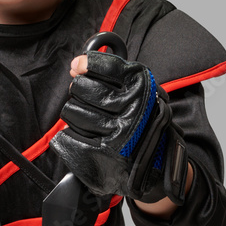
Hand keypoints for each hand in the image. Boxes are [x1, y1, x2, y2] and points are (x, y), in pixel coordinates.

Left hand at [50, 50, 187, 204]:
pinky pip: (66, 136)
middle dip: (78, 91)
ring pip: (71, 111)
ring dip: (74, 113)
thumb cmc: (143, 121)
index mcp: (141, 90)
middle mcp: (130, 111)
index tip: (77, 65)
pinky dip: (68, 136)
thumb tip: (75, 66)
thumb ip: (110, 76)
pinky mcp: (101, 156)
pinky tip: (81, 136)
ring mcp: (116, 135)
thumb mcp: (139, 91)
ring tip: (88, 120)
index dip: (87, 63)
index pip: (106, 67)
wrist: (158, 162)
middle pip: (81, 88)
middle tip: (86, 98)